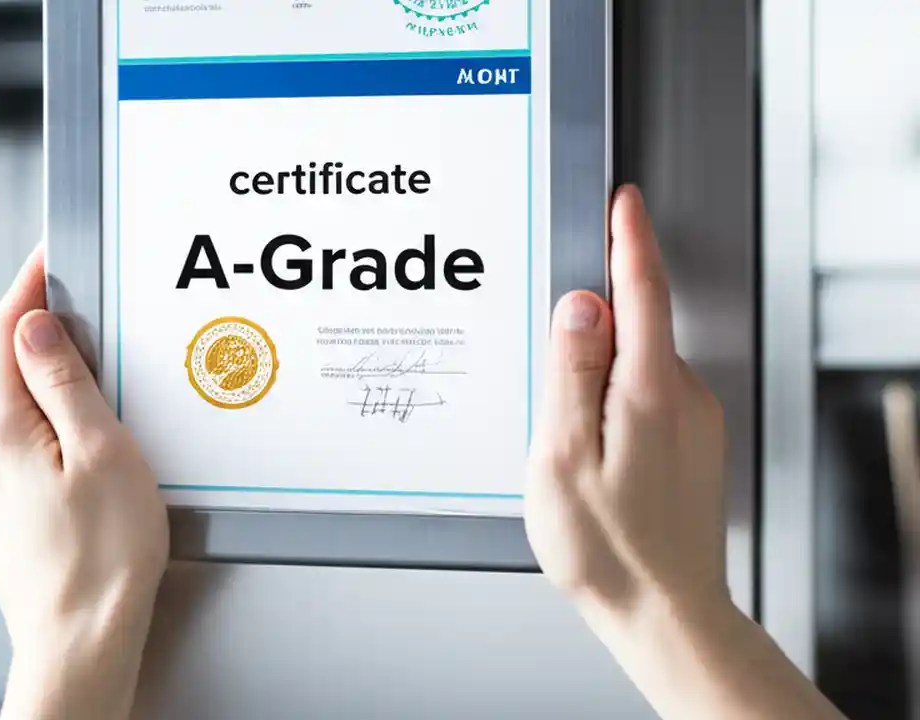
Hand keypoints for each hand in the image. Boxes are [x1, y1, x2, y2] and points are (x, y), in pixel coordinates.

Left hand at [0, 246, 168, 719]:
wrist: (79, 643)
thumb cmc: (104, 557)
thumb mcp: (102, 452)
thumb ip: (64, 382)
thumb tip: (33, 323)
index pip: (2, 333)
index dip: (27, 286)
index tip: (49, 253)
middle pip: (6, 368)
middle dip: (46, 336)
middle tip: (95, 315)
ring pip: (13, 410)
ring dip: (50, 386)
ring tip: (104, 389)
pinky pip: (17, 446)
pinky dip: (47, 427)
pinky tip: (87, 447)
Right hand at [525, 184, 726, 616]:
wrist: (664, 612)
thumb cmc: (607, 548)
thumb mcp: (561, 455)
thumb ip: (571, 371)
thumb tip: (580, 304)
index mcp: (648, 391)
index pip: (643, 290)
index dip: (630, 239)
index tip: (624, 201)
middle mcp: (682, 397)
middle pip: (633, 327)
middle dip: (590, 326)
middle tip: (546, 370)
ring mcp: (693, 421)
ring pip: (635, 366)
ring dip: (597, 377)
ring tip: (562, 441)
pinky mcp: (691, 443)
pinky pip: (646, 396)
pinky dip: (612, 403)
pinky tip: (589, 453)